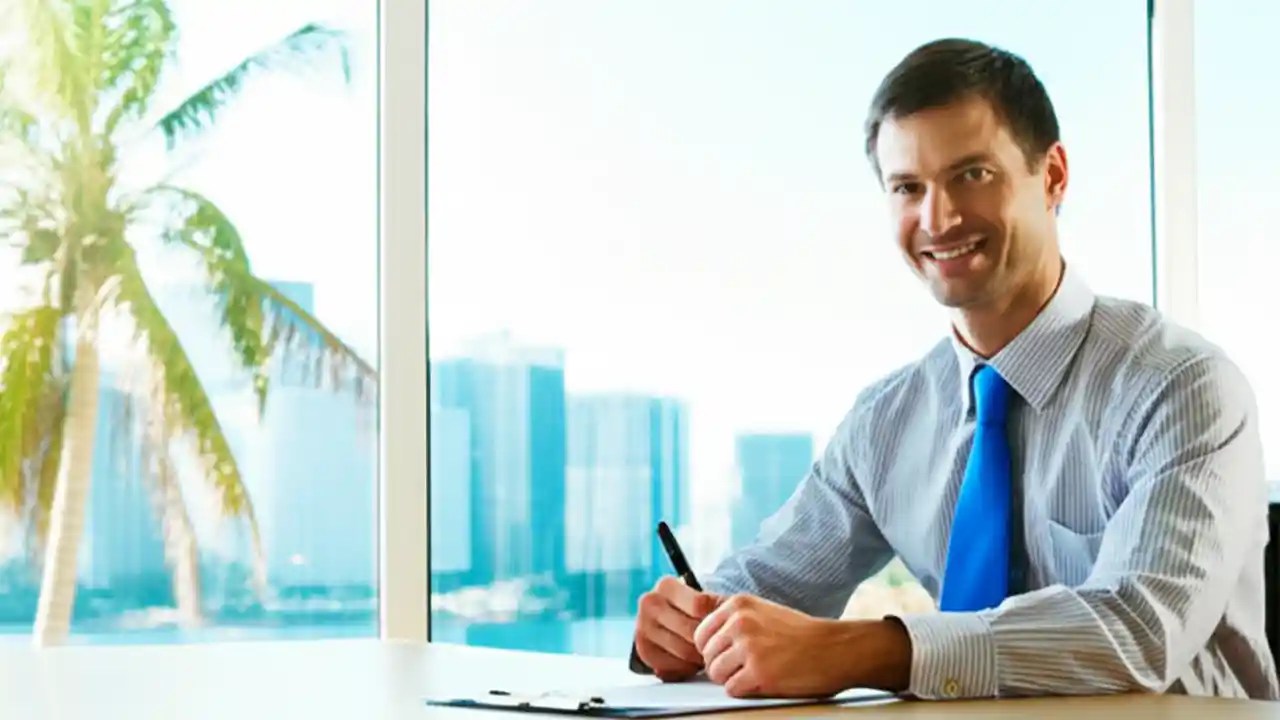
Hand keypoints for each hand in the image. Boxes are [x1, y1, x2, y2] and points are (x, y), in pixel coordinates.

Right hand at [634, 577, 722, 680]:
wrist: (675, 618)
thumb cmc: (696, 609)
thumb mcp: (710, 599)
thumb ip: (720, 605)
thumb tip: (733, 618)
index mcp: (666, 585)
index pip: (699, 605)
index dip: (714, 619)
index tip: (721, 624)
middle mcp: (649, 603)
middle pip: (691, 631)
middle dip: (708, 642)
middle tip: (718, 645)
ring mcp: (642, 626)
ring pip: (683, 651)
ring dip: (699, 657)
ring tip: (706, 653)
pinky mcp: (642, 649)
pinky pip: (671, 667)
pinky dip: (685, 668)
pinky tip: (691, 661)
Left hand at [693, 594, 911, 697]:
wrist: (835, 648)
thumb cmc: (801, 634)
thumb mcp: (762, 611)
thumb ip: (732, 617)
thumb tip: (698, 627)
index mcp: (738, 604)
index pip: (700, 632)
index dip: (712, 649)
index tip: (727, 654)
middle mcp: (740, 622)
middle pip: (706, 654)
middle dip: (721, 665)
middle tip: (745, 666)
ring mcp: (748, 647)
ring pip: (715, 673)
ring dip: (732, 679)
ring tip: (756, 673)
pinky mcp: (758, 672)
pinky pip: (731, 689)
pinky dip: (745, 690)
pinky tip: (763, 681)